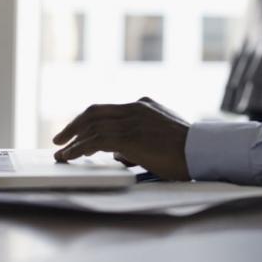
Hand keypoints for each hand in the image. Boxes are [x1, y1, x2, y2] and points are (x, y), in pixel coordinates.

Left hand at [52, 97, 190, 180]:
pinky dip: (78, 148)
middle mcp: (135, 108)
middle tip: (60, 138)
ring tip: (60, 153)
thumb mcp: (160, 136)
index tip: (76, 130)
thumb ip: (137, 138)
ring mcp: (131, 121)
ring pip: (91, 126)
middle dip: (73, 126)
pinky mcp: (129, 137)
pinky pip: (95, 140)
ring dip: (72, 140)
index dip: (87, 120)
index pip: (107, 109)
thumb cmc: (186, 149)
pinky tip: (69, 156)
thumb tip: (116, 152)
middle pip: (94, 112)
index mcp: (143, 105)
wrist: (201, 150)